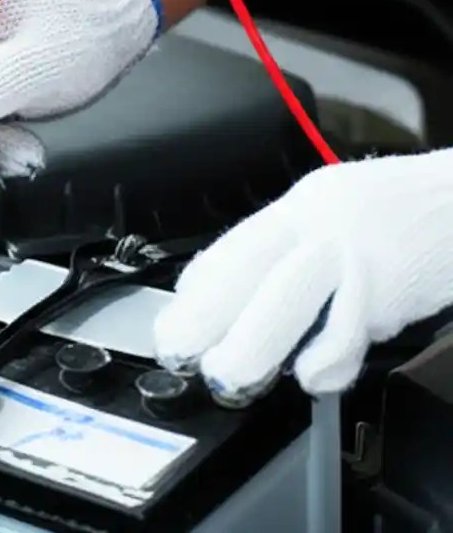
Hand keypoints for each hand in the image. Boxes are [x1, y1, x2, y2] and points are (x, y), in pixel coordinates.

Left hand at [154, 150, 452, 404]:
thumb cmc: (407, 217)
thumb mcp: (337, 215)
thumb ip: (291, 255)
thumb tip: (239, 302)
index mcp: (301, 206)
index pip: (232, 249)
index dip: (196, 293)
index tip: (175, 324)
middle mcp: (322, 222)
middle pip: (246, 269)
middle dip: (202, 317)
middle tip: (177, 353)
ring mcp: (357, 253)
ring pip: (287, 297)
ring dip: (251, 344)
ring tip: (228, 374)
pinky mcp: (392, 286)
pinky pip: (349, 329)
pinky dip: (326, 359)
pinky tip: (310, 376)